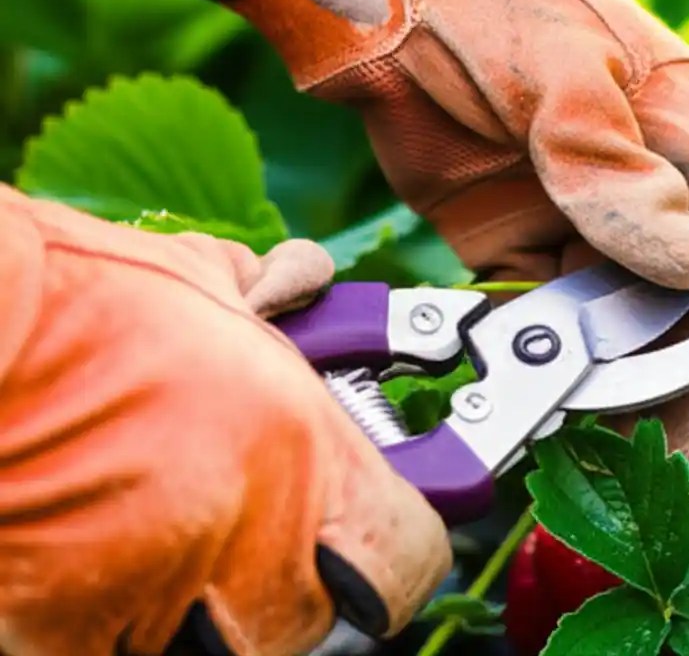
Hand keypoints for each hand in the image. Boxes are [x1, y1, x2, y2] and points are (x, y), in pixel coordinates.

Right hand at [0, 185, 449, 654]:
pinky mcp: (76, 636)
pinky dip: (124, 625)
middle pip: (315, 614)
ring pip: (231, 645)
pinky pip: (131, 652)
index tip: (391, 525)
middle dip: (297, 579)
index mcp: (303, 452)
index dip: (403, 538)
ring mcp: (165, 598)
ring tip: (171, 541)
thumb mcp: (201, 276)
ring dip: (214, 607)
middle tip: (264, 531)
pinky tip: (106, 565)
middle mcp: (251, 535)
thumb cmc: (75, 299)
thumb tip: (305, 280)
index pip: (409, 551)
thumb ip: (277, 288)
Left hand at [174, 0, 688, 474]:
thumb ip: (618, 171)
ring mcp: (584, 225)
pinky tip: (562, 415)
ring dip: (637, 393)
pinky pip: (555, 326)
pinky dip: (562, 374)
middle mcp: (651, 189)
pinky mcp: (521, 251)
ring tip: (635, 453)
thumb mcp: (563, 73)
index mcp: (688, 136)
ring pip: (632, 329)